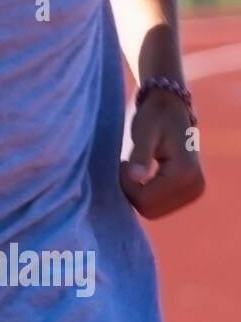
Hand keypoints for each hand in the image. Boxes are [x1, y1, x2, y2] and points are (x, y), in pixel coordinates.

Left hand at [120, 89, 204, 218]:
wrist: (170, 110)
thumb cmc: (153, 117)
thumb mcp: (143, 132)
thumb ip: (140, 155)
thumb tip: (137, 178)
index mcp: (186, 173)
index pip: (144, 200)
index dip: (127, 185)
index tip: (126, 162)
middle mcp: (195, 187)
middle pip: (148, 209)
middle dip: (133, 191)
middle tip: (132, 165)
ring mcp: (194, 192)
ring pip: (151, 210)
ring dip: (138, 193)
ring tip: (140, 168)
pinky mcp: (189, 194)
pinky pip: (157, 206)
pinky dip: (146, 195)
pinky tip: (146, 175)